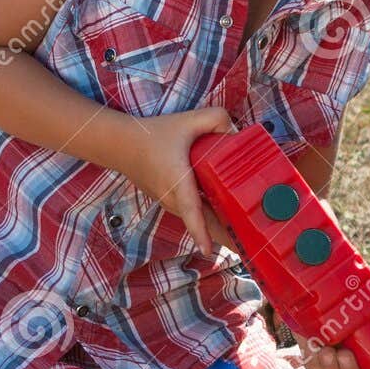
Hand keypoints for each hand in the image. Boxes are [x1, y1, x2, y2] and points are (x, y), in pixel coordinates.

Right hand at [121, 107, 237, 256]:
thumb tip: (236, 133)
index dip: (199, 231)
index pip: (189, 209)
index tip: (207, 250)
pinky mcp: (172, 204)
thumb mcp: (187, 120)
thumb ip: (216, 118)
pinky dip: (209, 222)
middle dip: (224, 236)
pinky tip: (228, 223)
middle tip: (247, 248)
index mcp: (177, 180)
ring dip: (218, 230)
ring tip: (243, 240)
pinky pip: (193, 215)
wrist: (122, 146)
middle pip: (201, 223)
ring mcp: (171, 204)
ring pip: (198, 221)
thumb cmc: (153, 135)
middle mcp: (173, 198)